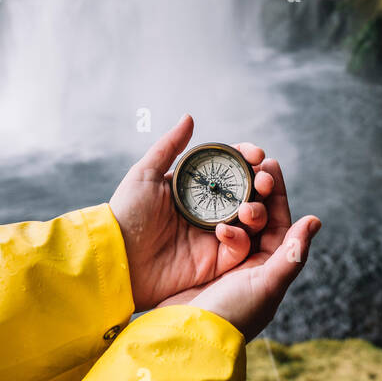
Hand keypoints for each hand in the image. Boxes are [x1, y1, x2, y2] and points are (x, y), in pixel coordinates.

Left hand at [109, 114, 275, 310]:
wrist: (117, 256)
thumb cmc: (126, 213)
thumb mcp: (145, 174)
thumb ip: (170, 146)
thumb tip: (189, 118)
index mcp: (195, 188)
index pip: (229, 168)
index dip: (245, 158)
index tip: (256, 153)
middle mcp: (208, 210)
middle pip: (247, 192)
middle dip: (262, 182)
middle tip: (264, 177)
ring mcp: (213, 236)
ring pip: (251, 220)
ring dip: (258, 209)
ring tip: (248, 206)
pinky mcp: (214, 262)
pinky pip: (239, 249)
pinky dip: (239, 238)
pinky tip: (225, 230)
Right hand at [158, 161, 320, 341]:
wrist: (187, 337)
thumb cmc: (234, 314)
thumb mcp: (267, 284)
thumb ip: (292, 253)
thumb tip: (315, 220)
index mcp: (270, 268)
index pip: (280, 223)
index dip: (277, 193)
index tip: (270, 164)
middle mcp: (250, 263)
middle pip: (257, 218)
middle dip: (256, 193)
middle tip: (252, 173)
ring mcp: (223, 261)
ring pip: (234, 220)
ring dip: (235, 203)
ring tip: (234, 197)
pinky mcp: (199, 260)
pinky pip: (209, 228)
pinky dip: (212, 215)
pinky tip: (209, 208)